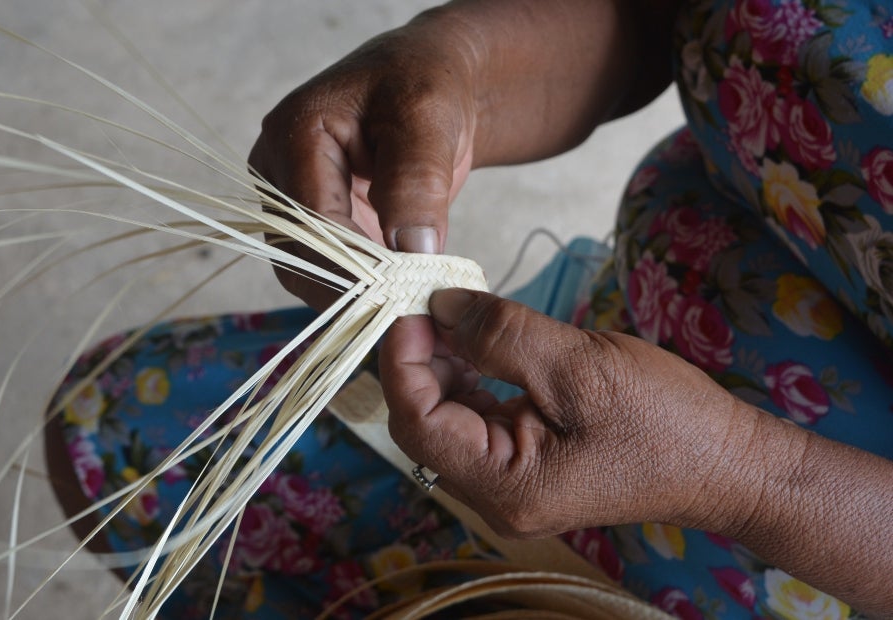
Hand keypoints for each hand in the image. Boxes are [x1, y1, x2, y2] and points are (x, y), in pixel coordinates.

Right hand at [248, 20, 477, 308]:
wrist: (428, 87)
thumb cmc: (425, 86)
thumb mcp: (428, 119)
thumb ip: (416, 181)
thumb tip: (411, 251)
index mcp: (294, 133)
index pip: (311, 218)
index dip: (353, 266)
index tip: (399, 299)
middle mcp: (278, 171)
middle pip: (298, 253)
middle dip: (352, 290)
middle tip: (406, 321)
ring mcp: (291, 203)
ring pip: (305, 272)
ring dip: (353, 298)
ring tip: (406, 315)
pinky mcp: (314, 227)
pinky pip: (325, 272)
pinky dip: (360, 292)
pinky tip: (397, 302)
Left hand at [381, 288, 892, 615]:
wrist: (725, 463)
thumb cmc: (664, 418)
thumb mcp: (578, 364)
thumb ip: (501, 335)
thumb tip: (439, 305)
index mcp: (504, 485)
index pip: (416, 422)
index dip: (402, 359)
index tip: (410, 303)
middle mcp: (494, 496)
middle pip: (424, 421)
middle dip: (420, 357)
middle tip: (427, 297)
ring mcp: (508, 484)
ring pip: (447, 418)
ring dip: (442, 363)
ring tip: (451, 310)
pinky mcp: (524, 465)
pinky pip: (476, 420)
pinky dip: (469, 377)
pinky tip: (475, 340)